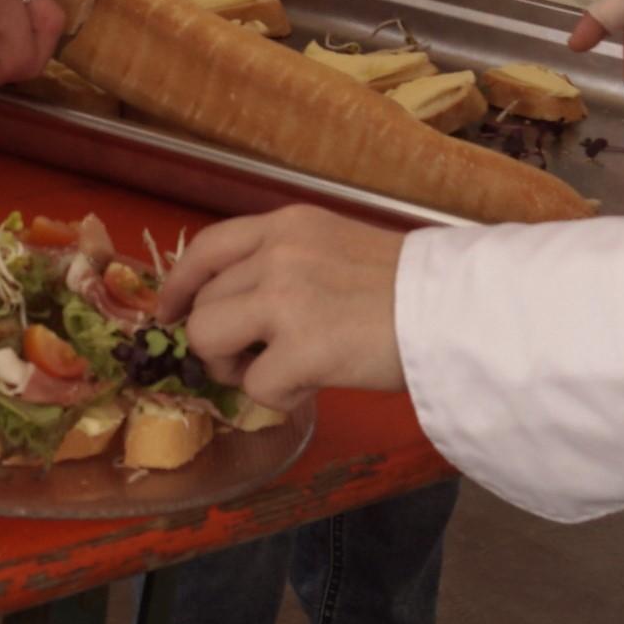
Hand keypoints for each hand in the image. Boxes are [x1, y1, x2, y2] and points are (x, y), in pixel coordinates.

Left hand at [159, 208, 408, 403]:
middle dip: (214, 341)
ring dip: (234, 369)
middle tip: (249, 361)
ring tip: (277, 374)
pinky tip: (310, 388)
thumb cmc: (408, 287)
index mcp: (287, 225)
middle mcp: (278, 253)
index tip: (168, 312)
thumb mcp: (337, 247)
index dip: (179, 285)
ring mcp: (286, 299)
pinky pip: (256, 386)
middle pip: (204, 304)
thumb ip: (286, 264)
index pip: (206, 247)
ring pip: (209, 339)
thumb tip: (242, 309)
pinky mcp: (303, 349)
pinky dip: (277, 398)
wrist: (456, 311)